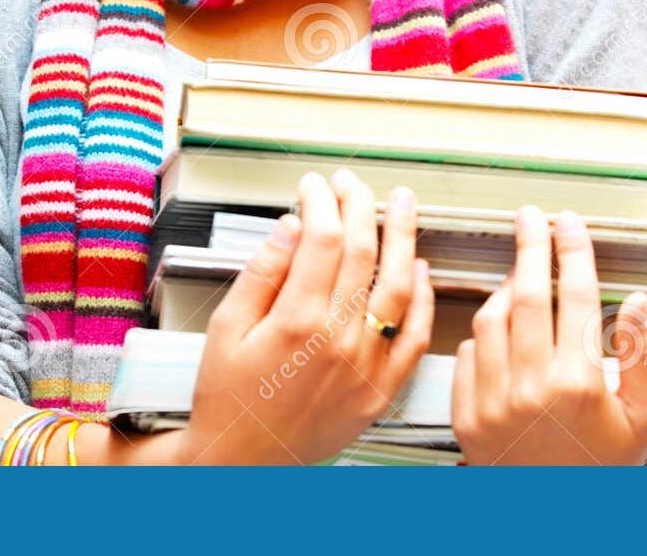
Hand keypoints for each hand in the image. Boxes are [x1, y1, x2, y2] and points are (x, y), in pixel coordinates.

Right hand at [173, 168, 433, 463]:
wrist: (242, 464)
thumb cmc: (228, 400)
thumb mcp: (225, 329)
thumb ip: (261, 273)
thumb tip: (291, 226)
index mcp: (295, 322)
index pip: (322, 238)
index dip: (322, 200)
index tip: (315, 185)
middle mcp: (336, 341)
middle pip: (362, 252)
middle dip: (360, 205)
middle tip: (352, 183)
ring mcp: (365, 366)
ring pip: (398, 285)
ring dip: (403, 236)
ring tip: (402, 204)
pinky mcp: (380, 390)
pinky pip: (414, 337)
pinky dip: (421, 299)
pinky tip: (419, 270)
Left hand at [450, 206, 646, 465]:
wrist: (555, 520)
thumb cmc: (603, 467)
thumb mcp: (641, 419)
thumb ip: (642, 357)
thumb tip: (635, 301)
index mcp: (581, 383)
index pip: (577, 295)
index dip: (574, 250)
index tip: (570, 222)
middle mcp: (532, 388)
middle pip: (529, 294)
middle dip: (531, 245)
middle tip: (531, 216)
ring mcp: (493, 402)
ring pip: (490, 319)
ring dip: (505, 288)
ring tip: (522, 275)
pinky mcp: (466, 417)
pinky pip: (466, 355)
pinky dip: (482, 334)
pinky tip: (500, 328)